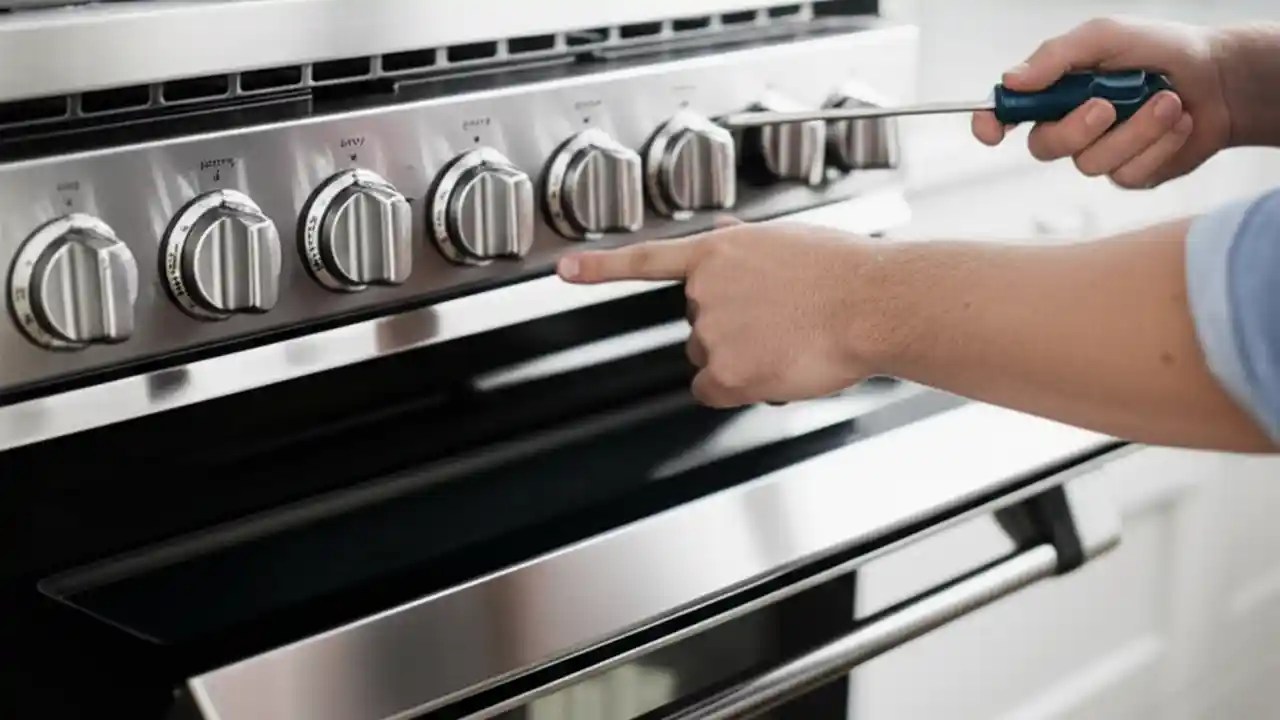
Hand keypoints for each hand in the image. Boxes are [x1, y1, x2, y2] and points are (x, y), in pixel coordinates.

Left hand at [556, 220, 872, 406]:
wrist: (872, 302)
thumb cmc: (844, 272)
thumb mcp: (787, 241)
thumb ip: (746, 243)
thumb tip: (728, 229)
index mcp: (718, 252)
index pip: (646, 260)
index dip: (600, 268)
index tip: (564, 271)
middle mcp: (705, 291)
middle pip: (699, 326)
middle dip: (732, 329)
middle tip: (780, 322)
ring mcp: (712, 331)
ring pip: (712, 359)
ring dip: (742, 358)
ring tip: (789, 339)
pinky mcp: (726, 370)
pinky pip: (715, 390)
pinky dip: (739, 388)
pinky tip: (772, 369)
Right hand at [972, 17, 1232, 188]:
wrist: (1220, 77)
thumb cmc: (1160, 50)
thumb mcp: (1106, 36)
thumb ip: (1056, 56)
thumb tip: (1011, 79)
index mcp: (1056, 90)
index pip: (1008, 112)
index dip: (990, 124)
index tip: (992, 130)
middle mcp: (1070, 125)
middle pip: (1044, 147)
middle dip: (1076, 128)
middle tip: (1109, 104)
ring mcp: (1099, 153)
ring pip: (1090, 164)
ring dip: (1135, 131)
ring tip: (1169, 102)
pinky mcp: (1129, 174)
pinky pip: (1127, 174)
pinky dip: (1158, 145)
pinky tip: (1179, 123)